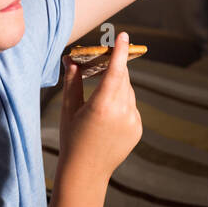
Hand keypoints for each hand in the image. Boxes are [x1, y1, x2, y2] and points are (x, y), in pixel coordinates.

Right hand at [58, 32, 142, 177]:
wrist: (86, 171)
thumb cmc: (72, 138)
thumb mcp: (69, 109)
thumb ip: (73, 82)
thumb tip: (71, 59)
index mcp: (102, 105)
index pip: (115, 71)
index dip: (119, 51)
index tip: (123, 35)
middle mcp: (122, 112)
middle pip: (122, 79)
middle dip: (114, 68)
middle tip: (104, 60)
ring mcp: (133, 121)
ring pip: (128, 92)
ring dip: (117, 86)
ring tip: (99, 99)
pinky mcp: (138, 128)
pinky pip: (131, 107)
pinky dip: (121, 103)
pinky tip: (107, 116)